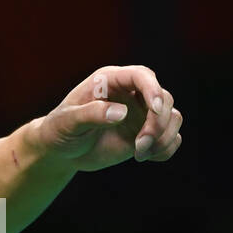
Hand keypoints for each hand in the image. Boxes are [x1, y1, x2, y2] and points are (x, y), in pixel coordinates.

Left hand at [31, 65, 182, 172]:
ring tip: (140, 154)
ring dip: (164, 138)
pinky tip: (146, 157)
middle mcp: (131, 94)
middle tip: (139, 147)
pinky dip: (166, 149)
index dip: (153, 89)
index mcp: (110, 81)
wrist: (62, 151)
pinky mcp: (146, 134)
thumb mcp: (68, 122)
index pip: (142, 76)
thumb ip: (90, 114)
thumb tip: (120, 113)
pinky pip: (172, 137)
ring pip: (173, 117)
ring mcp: (140, 114)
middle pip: (164, 99)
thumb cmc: (60, 130)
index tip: (155, 109)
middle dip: (157, 125)